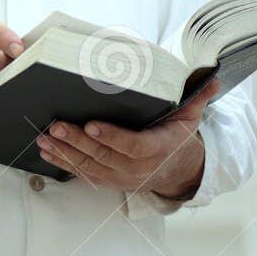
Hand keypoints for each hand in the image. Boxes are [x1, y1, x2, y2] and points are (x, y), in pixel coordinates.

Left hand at [34, 77, 218, 199]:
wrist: (177, 171)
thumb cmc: (177, 137)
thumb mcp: (190, 117)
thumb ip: (197, 96)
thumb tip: (212, 75)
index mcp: (159, 149)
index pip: (134, 146)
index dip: (112, 138)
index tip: (91, 125)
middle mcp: (139, 167)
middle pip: (104, 156)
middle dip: (76, 142)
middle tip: (55, 125)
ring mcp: (122, 176)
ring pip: (90, 167)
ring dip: (64, 153)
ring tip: (44, 137)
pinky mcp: (109, 180)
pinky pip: (83, 174)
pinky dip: (63, 163)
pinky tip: (47, 152)